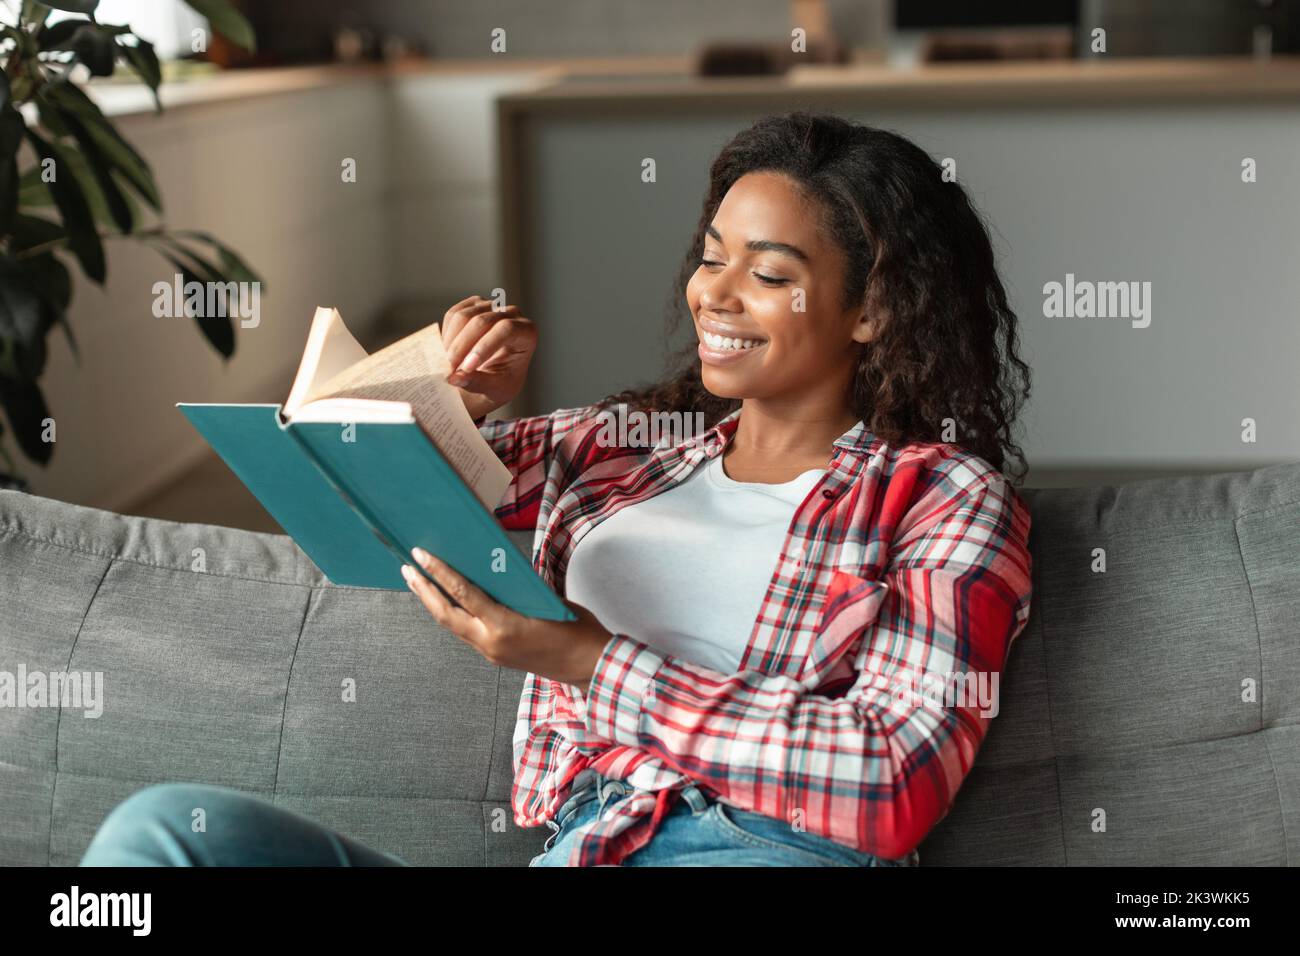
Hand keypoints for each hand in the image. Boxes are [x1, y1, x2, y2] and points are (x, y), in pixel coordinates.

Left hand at [403, 547, 610, 693]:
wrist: (589, 668)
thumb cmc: (577, 630)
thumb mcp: (547, 600)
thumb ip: (518, 589)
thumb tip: (495, 572)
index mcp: (504, 626)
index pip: (463, 594)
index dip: (439, 573)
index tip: (421, 555)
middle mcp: (491, 642)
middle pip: (445, 614)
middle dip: (423, 590)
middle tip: (408, 568)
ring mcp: (491, 653)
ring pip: (453, 626)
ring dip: (435, 603)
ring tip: (420, 582)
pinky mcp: (496, 657)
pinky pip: (467, 633)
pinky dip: (455, 614)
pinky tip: (450, 602)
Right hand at [440, 295, 537, 420]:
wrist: (493, 375)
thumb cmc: (502, 382)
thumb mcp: (495, 389)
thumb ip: (478, 383)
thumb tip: (454, 378)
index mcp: (526, 333)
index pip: (506, 330)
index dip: (484, 347)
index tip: (466, 368)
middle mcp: (511, 314)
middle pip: (482, 321)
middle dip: (462, 347)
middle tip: (449, 371)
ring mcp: (491, 307)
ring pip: (463, 317)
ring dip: (451, 343)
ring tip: (446, 365)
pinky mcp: (472, 306)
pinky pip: (453, 316)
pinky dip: (446, 335)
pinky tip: (447, 353)